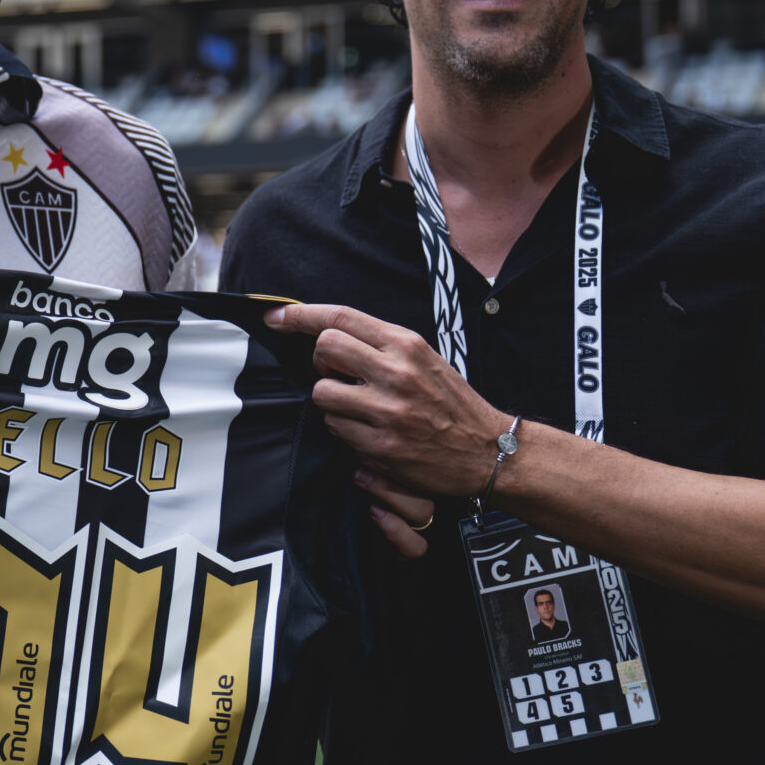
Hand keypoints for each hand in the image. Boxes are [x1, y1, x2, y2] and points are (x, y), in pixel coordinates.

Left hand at [267, 302, 511, 556]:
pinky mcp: (382, 445)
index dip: (300, 315)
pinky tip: (368, 433)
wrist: (488, 449)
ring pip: (322, 393)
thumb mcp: (423, 359)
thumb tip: (329, 335)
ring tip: (357, 409)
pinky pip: (337, 429)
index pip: (341, 317)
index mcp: (406, 344)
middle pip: (325, 348)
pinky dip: (344, 430)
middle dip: (321, 363)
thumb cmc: (452, 402)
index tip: (275, 317)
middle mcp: (396, 372)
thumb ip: (381, 346)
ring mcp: (389, 410)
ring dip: (331, 402)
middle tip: (337, 376)